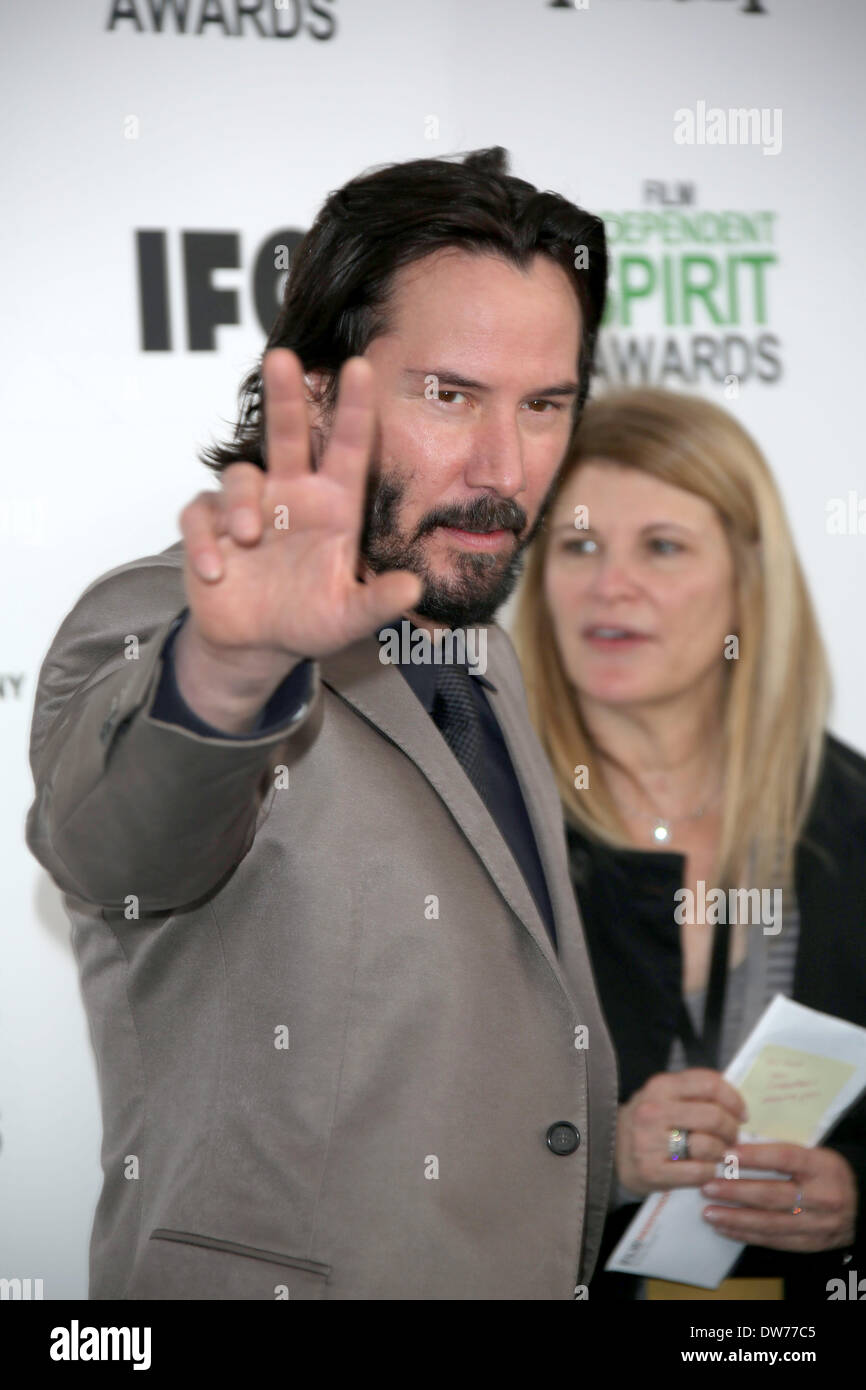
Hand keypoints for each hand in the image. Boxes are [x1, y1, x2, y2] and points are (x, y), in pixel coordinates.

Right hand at [179, 348, 422, 673]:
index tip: (361, 367)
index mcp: (333, 506)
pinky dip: (204, 540)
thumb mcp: (348, 618)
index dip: (354, 408)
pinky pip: (201, 516)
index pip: (347, 448)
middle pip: (288, 433)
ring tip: (248, 540)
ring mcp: (248, 508)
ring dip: (242, 504)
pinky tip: (215, 572)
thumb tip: (413, 589)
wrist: (255, 645)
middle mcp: (292, 495)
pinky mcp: (211, 527)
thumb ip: (378, 602)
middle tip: (281, 358)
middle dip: (286, 395)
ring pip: (240, 477)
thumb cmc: (309, 621)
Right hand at [616, 1068, 747, 1196]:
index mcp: (660, 1086)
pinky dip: (709, 1171)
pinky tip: (704, 1169)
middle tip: (732, 1138)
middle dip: (732, 1130)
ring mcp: (649, 1141)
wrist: (613, 1150)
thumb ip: (696, 1094)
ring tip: (718, 1154)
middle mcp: (652, 1110)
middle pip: (713, 1116)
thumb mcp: (666, 1096)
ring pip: (708, 1145)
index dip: (734, 1100)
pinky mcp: (651, 1170)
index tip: (741, 1114)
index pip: (710, 1084)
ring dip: (722, 1153)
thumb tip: (737, 1106)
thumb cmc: (650, 1122)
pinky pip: (698, 1171)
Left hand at [700, 1142, 857, 1251]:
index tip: (726, 1153)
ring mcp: (817, 1224)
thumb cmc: (827, 1172)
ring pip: (771, 1223)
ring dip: (735, 1218)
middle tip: (708, 1185)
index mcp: (822, 1167)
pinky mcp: (810, 1244)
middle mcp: (822, 1197)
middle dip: (736, 1192)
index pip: (785, 1158)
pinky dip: (746, 1235)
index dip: (755, 1156)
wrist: (861, 1204)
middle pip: (773, 1195)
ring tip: (708, 1212)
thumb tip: (738, 1144)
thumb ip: (782, 1150)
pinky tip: (725, 1228)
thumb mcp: (814, 1152)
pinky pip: (774, 1241)